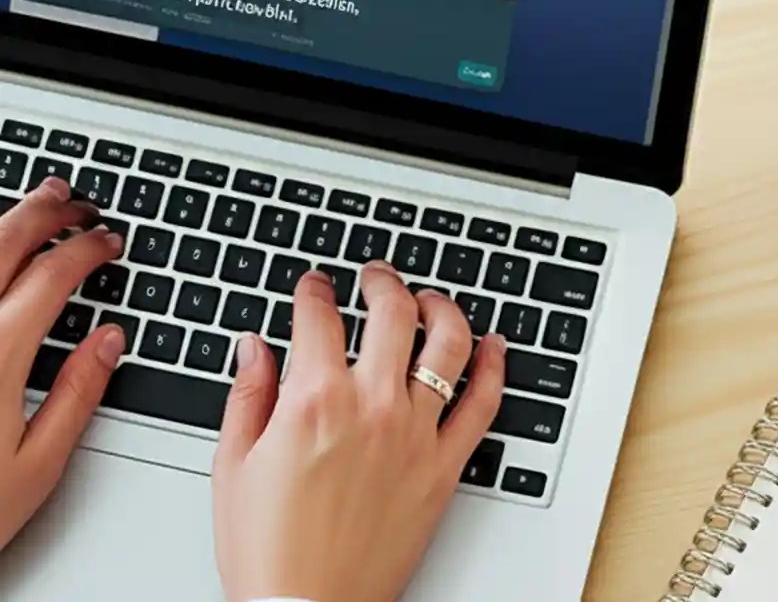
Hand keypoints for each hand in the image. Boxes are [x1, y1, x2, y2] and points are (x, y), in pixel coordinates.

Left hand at [0, 178, 125, 548]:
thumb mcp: (35, 465)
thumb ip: (78, 394)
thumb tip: (109, 341)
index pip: (52, 276)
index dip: (87, 251)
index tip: (109, 242)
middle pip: (2, 244)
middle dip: (45, 213)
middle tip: (74, 201)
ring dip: (2, 218)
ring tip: (29, 204)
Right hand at [213, 261, 506, 601]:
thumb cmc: (269, 551)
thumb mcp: (233, 465)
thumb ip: (248, 395)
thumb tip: (254, 347)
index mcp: (314, 401)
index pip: (319, 316)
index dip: (315, 289)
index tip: (315, 286)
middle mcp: (373, 407)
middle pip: (392, 313)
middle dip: (382, 281)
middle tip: (375, 276)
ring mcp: (416, 434)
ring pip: (448, 344)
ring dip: (442, 307)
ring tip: (431, 299)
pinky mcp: (445, 466)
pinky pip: (484, 404)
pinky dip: (494, 366)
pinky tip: (493, 345)